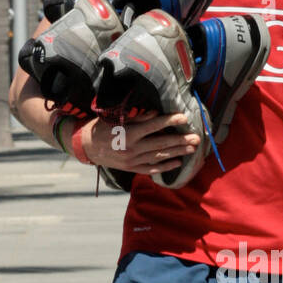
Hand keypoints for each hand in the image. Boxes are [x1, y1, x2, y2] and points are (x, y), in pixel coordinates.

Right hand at [80, 112, 200, 175]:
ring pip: (159, 157)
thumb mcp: (115, 118)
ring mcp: (132, 161)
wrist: (86, 147)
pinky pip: (151, 168)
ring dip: (177, 153)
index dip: (169, 121)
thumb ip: (137, 118)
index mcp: (128, 134)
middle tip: (196, 137)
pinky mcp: (131, 168)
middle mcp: (132, 149)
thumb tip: (156, 113)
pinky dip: (165, 166)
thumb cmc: (101, 128)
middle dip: (180, 140)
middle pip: (161, 144)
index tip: (183, 117)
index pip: (153, 126)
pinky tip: (178, 162)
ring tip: (191, 148)